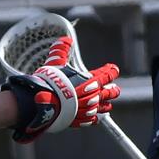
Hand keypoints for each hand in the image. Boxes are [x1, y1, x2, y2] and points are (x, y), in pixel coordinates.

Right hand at [6, 37, 120, 143]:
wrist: (44, 103)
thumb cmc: (51, 83)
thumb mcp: (56, 64)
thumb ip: (61, 51)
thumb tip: (65, 39)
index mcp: (90, 81)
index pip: (106, 75)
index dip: (111, 71)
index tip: (113, 69)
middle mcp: (92, 95)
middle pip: (108, 93)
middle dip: (112, 90)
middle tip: (115, 89)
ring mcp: (86, 109)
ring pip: (101, 107)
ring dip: (104, 105)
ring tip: (107, 105)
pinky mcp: (79, 119)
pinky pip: (90, 120)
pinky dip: (93, 118)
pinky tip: (95, 118)